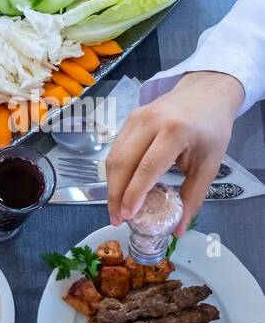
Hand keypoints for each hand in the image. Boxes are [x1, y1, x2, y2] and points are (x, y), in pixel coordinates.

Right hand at [106, 70, 243, 232]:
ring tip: (116, 208)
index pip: (147, 167)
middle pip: (122, 163)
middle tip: (117, 218)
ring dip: (111, 186)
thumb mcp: (210, 163)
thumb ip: (193, 196)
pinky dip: (114, 173)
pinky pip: (115, 150)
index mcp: (175, 131)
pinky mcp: (128, 119)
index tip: (128, 216)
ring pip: (113, 158)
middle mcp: (151, 122)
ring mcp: (136, 118)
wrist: (207, 93)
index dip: (134, 194)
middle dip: (116, 195)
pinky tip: (119, 188)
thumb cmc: (211, 129)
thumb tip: (178, 229)